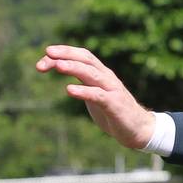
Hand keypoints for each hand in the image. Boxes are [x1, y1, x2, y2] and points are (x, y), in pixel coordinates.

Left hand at [35, 44, 154, 148]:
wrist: (138, 129)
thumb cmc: (113, 110)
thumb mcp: (94, 93)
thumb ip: (82, 81)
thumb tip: (61, 70)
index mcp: (101, 74)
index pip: (83, 56)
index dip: (65, 52)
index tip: (45, 56)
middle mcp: (107, 77)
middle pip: (86, 59)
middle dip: (66, 54)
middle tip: (47, 53)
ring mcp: (111, 90)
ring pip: (92, 74)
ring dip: (74, 67)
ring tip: (58, 65)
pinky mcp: (114, 105)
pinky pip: (98, 95)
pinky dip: (83, 91)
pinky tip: (69, 89)